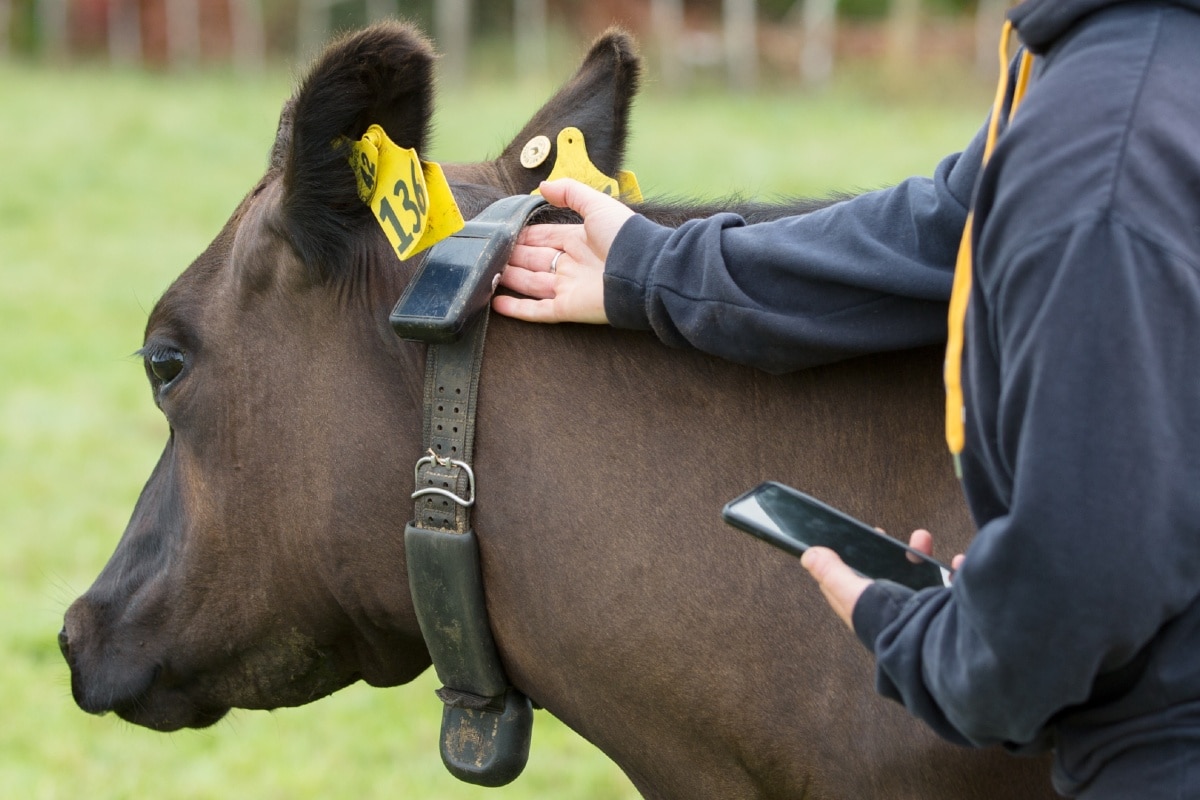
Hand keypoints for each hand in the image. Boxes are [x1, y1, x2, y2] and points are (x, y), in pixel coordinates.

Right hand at [492, 178, 633, 323]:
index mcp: (578, 240)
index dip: (524, 237)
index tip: (503, 234)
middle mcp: (572, 264)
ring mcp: (568, 287)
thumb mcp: (597, 205)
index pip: (544, 238)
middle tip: (488, 254)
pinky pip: (537, 310)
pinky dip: (517, 308)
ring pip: (531, 284)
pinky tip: (496, 303)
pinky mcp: (567, 309)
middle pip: (534, 261)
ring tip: (486, 274)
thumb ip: (571, 192)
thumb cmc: (625, 237)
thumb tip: (543, 186)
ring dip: (509, 279)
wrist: (644, 272)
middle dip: (512, 257)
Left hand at [801, 529, 962, 632]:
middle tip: (883, 535)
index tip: (855, 537)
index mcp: (865, 611)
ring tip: (922, 540)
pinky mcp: (946, 612)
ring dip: (920, 555)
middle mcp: (890, 612)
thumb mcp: (854, 594)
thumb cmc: (891, 621)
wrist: (936, 646)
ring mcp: (919, 612)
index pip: (849, 585)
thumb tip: (808, 555)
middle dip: (887, 551)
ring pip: (917, 577)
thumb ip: (832, 574)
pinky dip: (953, 573)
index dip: (850, 559)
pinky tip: (956, 563)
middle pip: (884, 576)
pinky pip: (950, 588)